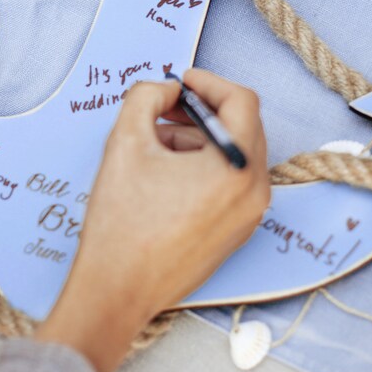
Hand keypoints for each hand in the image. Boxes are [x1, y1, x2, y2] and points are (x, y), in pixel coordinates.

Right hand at [35, 70, 269, 371]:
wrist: (117, 290)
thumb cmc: (123, 221)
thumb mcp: (126, 141)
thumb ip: (146, 96)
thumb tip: (165, 90)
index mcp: (237, 167)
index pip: (241, 101)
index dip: (209, 82)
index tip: (180, 81)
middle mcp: (255, 193)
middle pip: (244, 127)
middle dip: (204, 110)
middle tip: (167, 106)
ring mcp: (248, 218)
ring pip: (236, 156)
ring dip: (200, 139)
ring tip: (156, 143)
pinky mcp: (235, 235)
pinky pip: (231, 185)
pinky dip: (205, 167)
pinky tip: (165, 173)